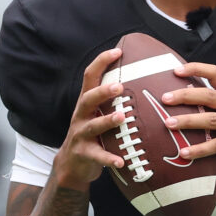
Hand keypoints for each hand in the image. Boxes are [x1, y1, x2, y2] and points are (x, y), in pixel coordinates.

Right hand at [54, 48, 132, 192]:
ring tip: (122, 117)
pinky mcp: (83, 154)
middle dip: (103, 92)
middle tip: (120, 86)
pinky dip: (109, 158)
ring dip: (107, 121)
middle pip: (88, 99)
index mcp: (86, 103)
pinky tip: (121, 161)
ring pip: (92, 126)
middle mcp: (81, 116)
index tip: (117, 51)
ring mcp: (80, 135)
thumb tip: (143, 82)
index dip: (101, 62)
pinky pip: (97, 156)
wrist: (72, 165)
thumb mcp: (98, 115)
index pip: (90, 77)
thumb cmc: (93, 135)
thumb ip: (113, 101)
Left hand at [163, 63, 215, 181]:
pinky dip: (198, 149)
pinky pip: (215, 145)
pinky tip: (184, 152)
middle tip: (165, 99)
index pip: (215, 74)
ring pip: (209, 120)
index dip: (196, 69)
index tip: (176, 71)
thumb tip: (180, 99)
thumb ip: (214, 105)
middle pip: (208, 96)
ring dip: (186, 121)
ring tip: (168, 124)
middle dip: (184, 96)